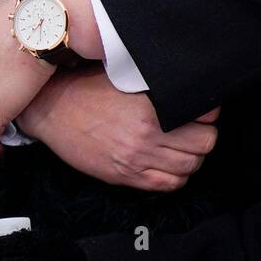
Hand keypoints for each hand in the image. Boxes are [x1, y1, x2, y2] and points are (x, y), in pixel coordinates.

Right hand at [17, 63, 219, 191]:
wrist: (52, 109)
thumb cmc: (86, 88)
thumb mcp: (125, 76)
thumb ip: (156, 84)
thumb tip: (183, 83)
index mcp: (151, 107)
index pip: (206, 113)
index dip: (209, 109)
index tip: (203, 107)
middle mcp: (148, 135)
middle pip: (205, 142)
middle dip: (205, 133)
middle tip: (196, 126)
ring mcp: (137, 159)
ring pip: (191, 166)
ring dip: (192, 156)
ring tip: (183, 145)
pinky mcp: (126, 176)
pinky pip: (168, 185)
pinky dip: (176, 176)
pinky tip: (169, 163)